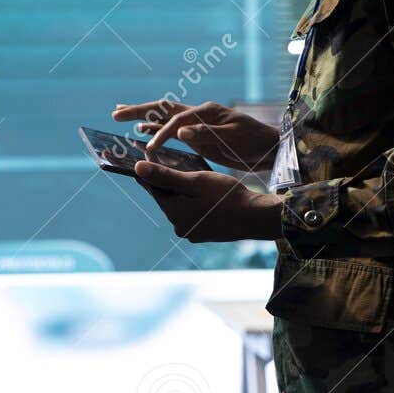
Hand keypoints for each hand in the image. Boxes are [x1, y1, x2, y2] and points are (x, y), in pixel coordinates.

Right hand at [111, 99, 278, 171]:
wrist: (271, 149)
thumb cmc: (256, 142)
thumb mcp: (234, 138)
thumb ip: (207, 134)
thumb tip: (181, 131)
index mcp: (207, 111)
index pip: (177, 121)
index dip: (162, 133)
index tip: (150, 149)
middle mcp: (199, 114)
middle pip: (163, 109)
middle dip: (139, 110)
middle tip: (116, 113)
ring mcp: (197, 124)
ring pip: (164, 118)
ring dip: (143, 117)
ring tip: (121, 115)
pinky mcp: (198, 136)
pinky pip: (172, 130)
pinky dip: (155, 130)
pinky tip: (142, 132)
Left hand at [132, 160, 282, 242]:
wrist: (256, 217)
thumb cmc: (226, 195)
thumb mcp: (195, 180)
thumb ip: (165, 175)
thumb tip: (137, 168)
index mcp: (174, 213)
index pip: (154, 189)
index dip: (150, 172)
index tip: (145, 158)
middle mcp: (179, 227)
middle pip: (167, 198)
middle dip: (169, 181)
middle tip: (171, 163)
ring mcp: (192, 233)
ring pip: (181, 205)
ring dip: (183, 192)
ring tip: (191, 176)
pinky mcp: (204, 234)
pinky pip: (192, 214)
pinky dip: (195, 202)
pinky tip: (204, 192)